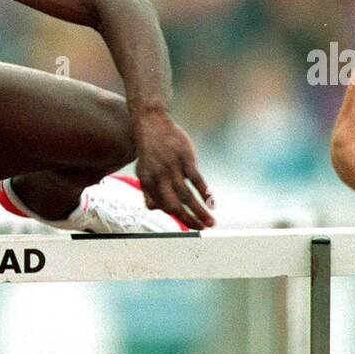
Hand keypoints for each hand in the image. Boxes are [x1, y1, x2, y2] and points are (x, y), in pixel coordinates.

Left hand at [133, 110, 213, 229]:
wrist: (151, 123)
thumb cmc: (149, 150)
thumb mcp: (143, 171)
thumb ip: (148, 191)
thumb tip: (154, 209)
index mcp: (148, 182)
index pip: (164, 206)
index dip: (178, 217)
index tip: (189, 225)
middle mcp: (159, 177)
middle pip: (175, 205)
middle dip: (190, 220)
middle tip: (203, 229)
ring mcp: (173, 167)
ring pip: (187, 195)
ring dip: (200, 211)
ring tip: (211, 222)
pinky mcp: (185, 157)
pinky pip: (196, 179)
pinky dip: (205, 192)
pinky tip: (212, 202)